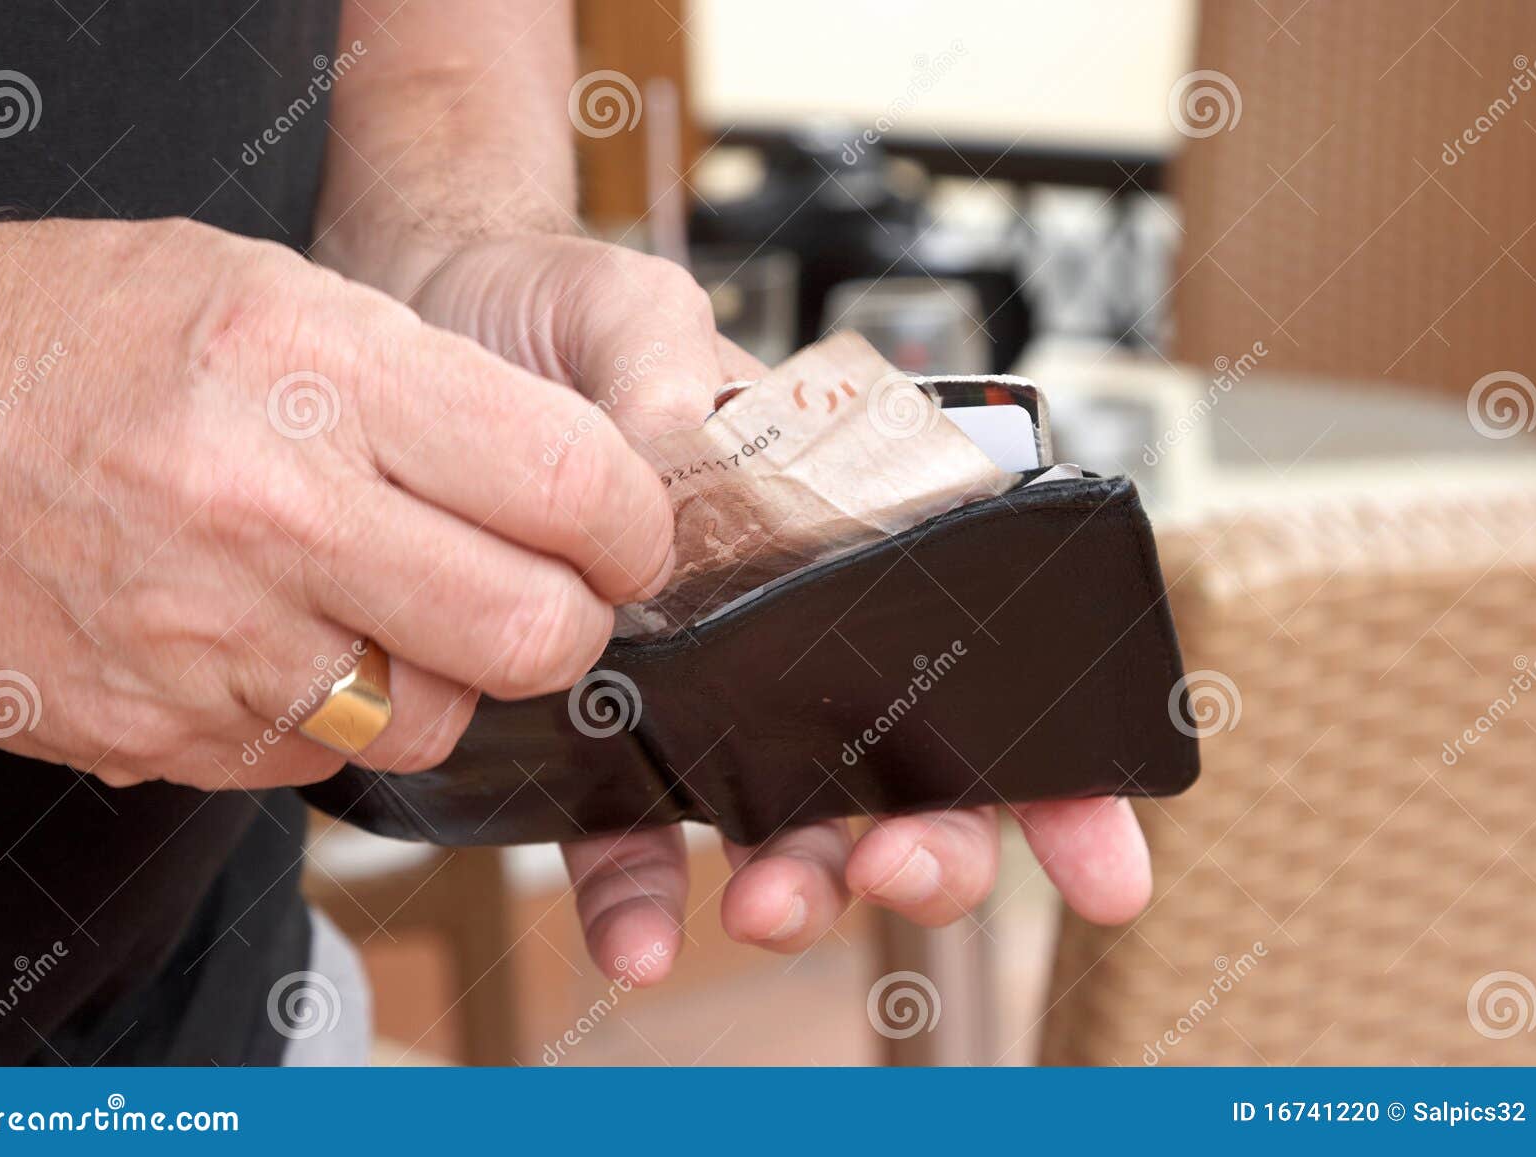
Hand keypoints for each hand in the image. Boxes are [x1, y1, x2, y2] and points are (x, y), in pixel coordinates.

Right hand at [0, 219, 672, 789]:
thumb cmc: (88, 334)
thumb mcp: (276, 292)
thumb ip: (438, 388)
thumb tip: (580, 489)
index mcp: (319, 371)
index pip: (572, 483)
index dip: (635, 525)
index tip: (628, 531)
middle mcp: (270, 512)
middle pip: (534, 633)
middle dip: (571, 622)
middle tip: (546, 587)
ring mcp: (209, 638)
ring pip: (438, 720)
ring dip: (450, 677)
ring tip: (393, 605)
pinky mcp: (159, 730)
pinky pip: (322, 762)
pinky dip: (337, 713)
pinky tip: (286, 637)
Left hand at [410, 234, 1153, 981]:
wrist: (429, 338)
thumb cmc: (552, 322)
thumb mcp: (626, 312)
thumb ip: (676, 367)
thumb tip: (694, 453)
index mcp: (844, 531)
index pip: (986, 658)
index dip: (1060, 772)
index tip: (1107, 865)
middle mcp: (791, 632)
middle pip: (907, 774)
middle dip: (932, 849)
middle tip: (899, 866)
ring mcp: (702, 696)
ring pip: (787, 827)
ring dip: (799, 889)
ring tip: (765, 907)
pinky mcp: (599, 732)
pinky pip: (628, 838)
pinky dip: (637, 901)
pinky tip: (633, 941)